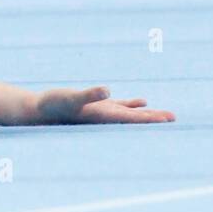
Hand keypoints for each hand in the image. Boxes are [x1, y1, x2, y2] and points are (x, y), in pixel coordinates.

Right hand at [31, 86, 174, 125]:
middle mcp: (106, 117)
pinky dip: (133, 105)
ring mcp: (102, 112)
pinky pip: (120, 106)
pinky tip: (142, 102)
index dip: (150, 119)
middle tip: (174, 118)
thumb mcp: (70, 97)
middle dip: (155, 119)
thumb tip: (107, 91)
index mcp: (104, 116)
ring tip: (166, 116)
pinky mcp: (96, 106)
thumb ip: (89, 95)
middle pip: (136, 119)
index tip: (167, 120)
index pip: (133, 119)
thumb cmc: (53, 105)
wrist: (39, 111)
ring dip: (148, 115)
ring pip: (131, 113)